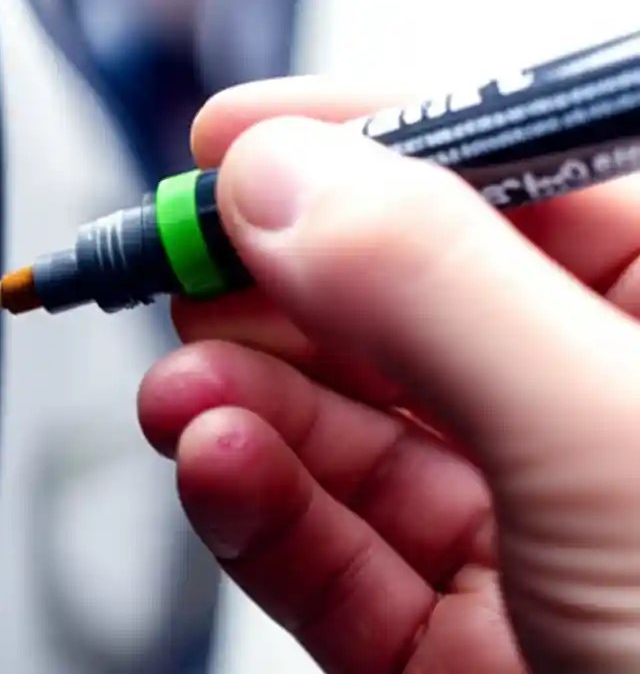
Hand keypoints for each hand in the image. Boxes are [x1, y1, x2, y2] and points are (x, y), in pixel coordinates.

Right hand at [138, 77, 639, 672]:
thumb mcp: (610, 445)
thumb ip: (437, 291)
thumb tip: (287, 178)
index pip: (504, 185)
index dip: (362, 147)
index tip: (236, 141)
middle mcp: (588, 420)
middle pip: (395, 305)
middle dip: (274, 281)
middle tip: (170, 258)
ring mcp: (511, 535)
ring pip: (342, 431)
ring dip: (242, 396)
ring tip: (179, 383)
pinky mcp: (438, 639)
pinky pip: (322, 548)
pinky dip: (251, 501)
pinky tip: (211, 459)